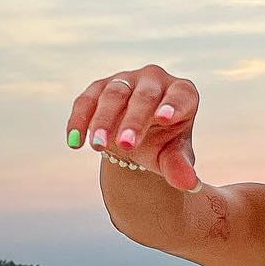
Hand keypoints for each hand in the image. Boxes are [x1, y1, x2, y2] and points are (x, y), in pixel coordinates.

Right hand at [66, 64, 201, 192]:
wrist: (135, 141)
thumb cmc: (162, 146)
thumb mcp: (172, 158)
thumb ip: (179, 168)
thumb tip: (190, 185)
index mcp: (181, 93)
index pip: (181, 96)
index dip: (173, 105)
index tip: (164, 119)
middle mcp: (154, 80)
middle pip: (144, 96)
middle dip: (133, 121)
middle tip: (126, 145)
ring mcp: (126, 80)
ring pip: (114, 94)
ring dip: (104, 120)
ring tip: (99, 146)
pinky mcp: (100, 87)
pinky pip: (87, 100)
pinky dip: (79, 120)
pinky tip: (75, 141)